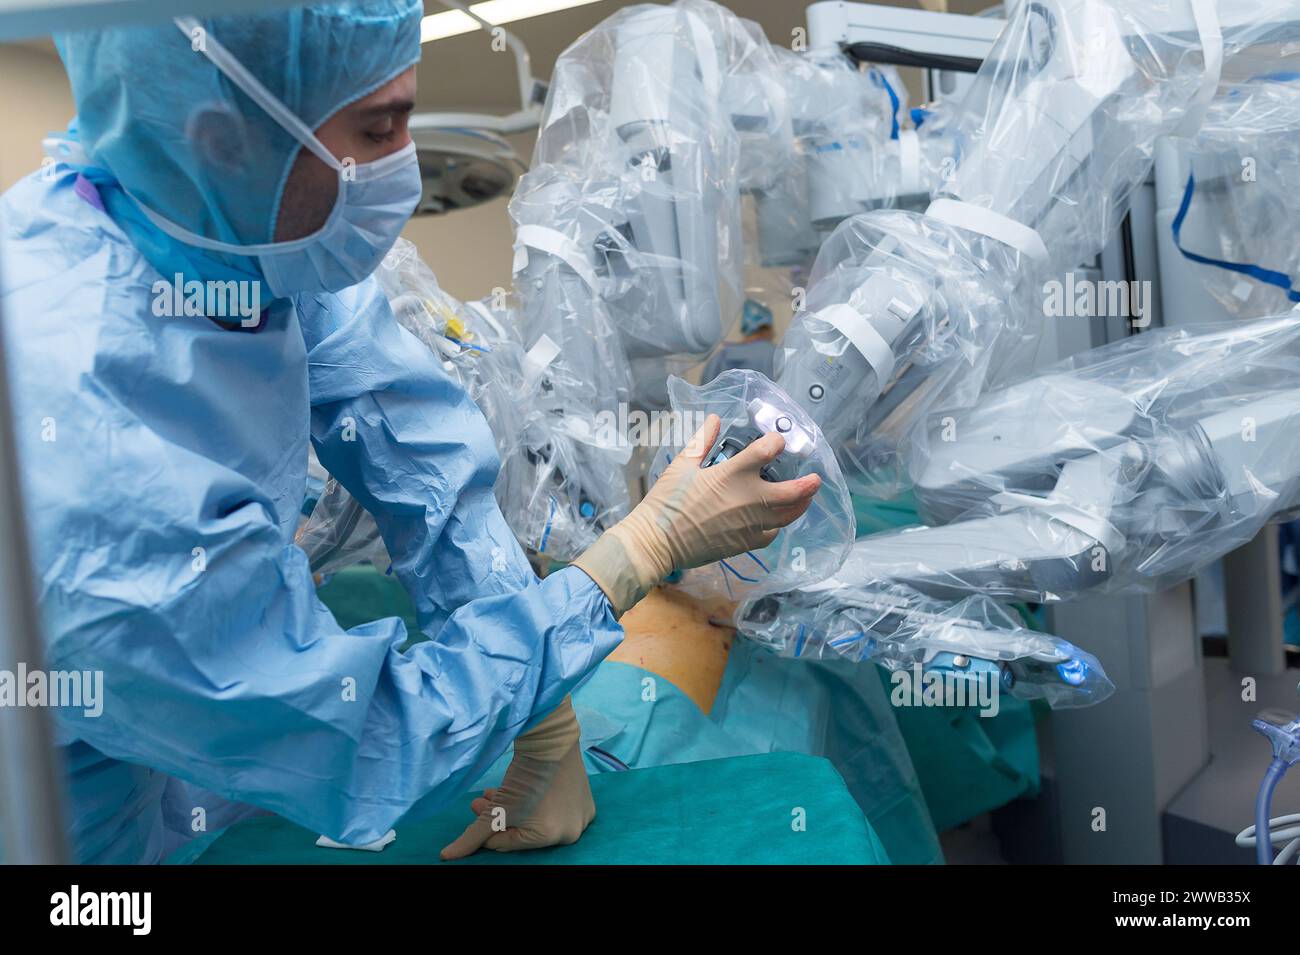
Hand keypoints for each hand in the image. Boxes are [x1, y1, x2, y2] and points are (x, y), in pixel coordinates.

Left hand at [440, 697, 594, 858]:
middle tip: (481, 800)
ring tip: (494, 792)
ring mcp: (581, 816)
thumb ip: (472, 836)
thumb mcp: (496, 809)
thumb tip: (447, 856)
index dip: (488, 829)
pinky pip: (555, 809)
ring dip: (515, 808)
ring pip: (539, 820)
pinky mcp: (586, 801)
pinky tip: (519, 788)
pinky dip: (537, 803)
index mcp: (551, 838)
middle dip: (499, 817)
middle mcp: (571, 833)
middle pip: (524, 831)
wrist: (552, 740)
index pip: (508, 842)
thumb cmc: (525, 777)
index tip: (476, 810)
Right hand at [572, 413, 819, 615]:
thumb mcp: (682, 465)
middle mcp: (749, 499)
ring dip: (801, 504)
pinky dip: (778, 525)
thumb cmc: (666, 501)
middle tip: (815, 477)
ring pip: (788, 514)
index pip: (767, 451)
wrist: (657, 542)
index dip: (776, 442)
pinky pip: (772, 533)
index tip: (777, 441)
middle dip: (808, 483)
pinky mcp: (746, 543)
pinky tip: (775, 519)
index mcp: (732, 474)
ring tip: (806, 497)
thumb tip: (714, 418)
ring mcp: (750, 524)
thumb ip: (702, 440)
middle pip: (793, 490)